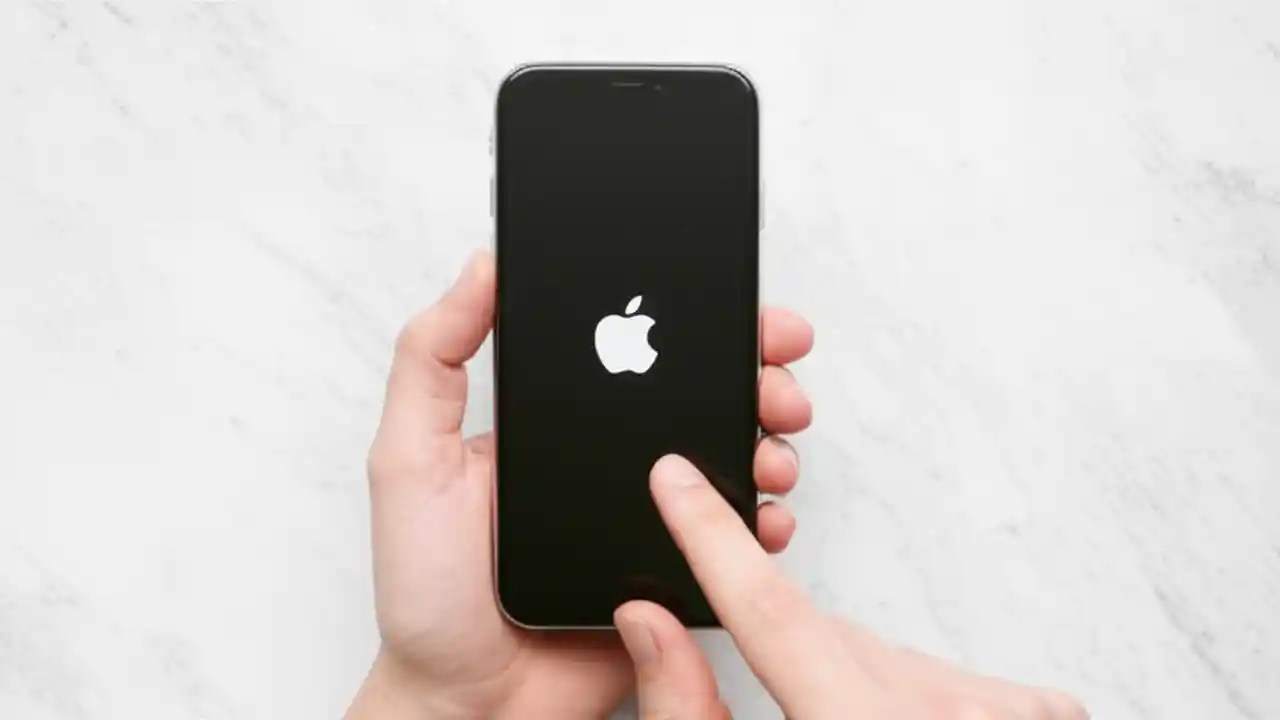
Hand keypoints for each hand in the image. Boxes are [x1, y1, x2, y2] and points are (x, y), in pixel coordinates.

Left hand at [345, 251, 815, 718]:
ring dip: (769, 439)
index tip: (734, 304)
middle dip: (753, 373)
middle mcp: (609, 460)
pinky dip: (762, 520)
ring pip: (728, 459)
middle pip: (696, 396)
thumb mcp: (409, 459)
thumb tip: (479, 267)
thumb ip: (432, 362)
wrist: (466, 703)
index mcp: (556, 422)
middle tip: (776, 374)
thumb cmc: (427, 590)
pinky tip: (766, 515)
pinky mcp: (673, 575)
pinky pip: (733, 539)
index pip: (631, 352)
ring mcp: (646, 517)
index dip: (689, 321)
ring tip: (775, 446)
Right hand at [615, 455, 1089, 719]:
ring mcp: (1004, 711)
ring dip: (858, 688)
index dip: (709, 535)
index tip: (677, 476)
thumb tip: (647, 621)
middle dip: (793, 661)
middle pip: (827, 638)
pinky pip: (948, 676)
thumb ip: (688, 711)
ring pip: (886, 657)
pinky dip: (917, 700)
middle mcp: (941, 713)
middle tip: (789, 719)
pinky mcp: (1044, 712)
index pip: (767, 611)